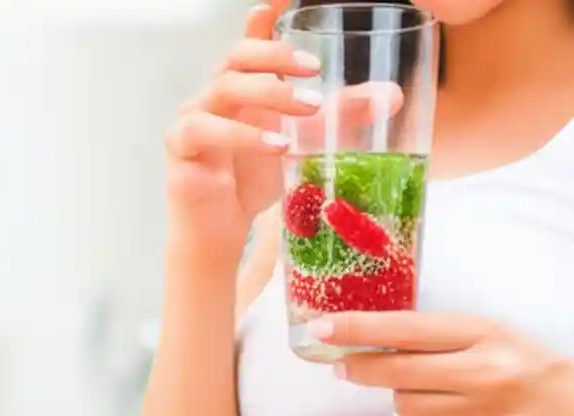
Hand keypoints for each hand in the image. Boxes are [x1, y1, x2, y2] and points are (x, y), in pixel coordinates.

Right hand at [165, 0, 320, 267]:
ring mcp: (193, 117)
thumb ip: (339, 117)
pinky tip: (276, 146)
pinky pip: (205, 129)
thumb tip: (392, 96)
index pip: (251, 38)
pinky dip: (244, 135)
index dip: (265, 17)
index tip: (281, 0)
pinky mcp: (180, 147)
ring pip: (224, 87)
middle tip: (315, 68)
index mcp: (243, 85)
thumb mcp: (306, 144)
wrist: (220, 234)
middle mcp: (214, 93)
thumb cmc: (256, 182)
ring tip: (309, 110)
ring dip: (270, 95)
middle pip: (237, 55)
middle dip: (276, 56)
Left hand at [313, 312, 570, 415]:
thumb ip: (428, 334)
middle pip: (399, 374)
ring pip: (408, 408)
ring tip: (421, 390)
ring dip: (401, 399)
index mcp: (479, 331)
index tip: (320, 328)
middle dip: (361, 368)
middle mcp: (482, 370)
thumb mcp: (476, 329)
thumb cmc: (506, 355)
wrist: (556, 397)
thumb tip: (364, 337)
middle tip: (340, 364)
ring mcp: (482, 410)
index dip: (358, 329)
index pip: (406, 329)